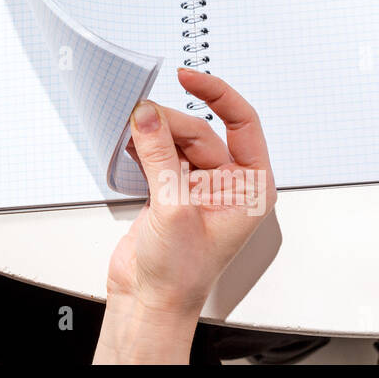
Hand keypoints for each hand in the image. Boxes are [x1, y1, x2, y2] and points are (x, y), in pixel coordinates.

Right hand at [94, 69, 275, 362]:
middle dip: (170, 122)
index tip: (189, 76)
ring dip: (153, 134)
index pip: (243, 122)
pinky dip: (143, 146)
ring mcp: (197, 186)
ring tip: (132, 132)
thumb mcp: (172, 208)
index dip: (217, 94)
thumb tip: (148, 116)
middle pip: (200, 129)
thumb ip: (160, 156)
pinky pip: (159, 154)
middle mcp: (227, 183)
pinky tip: (129, 145)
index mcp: (249, 187)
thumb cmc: (180, 275)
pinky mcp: (170, 191)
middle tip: (141, 119)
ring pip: (176, 139)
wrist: (149, 301)